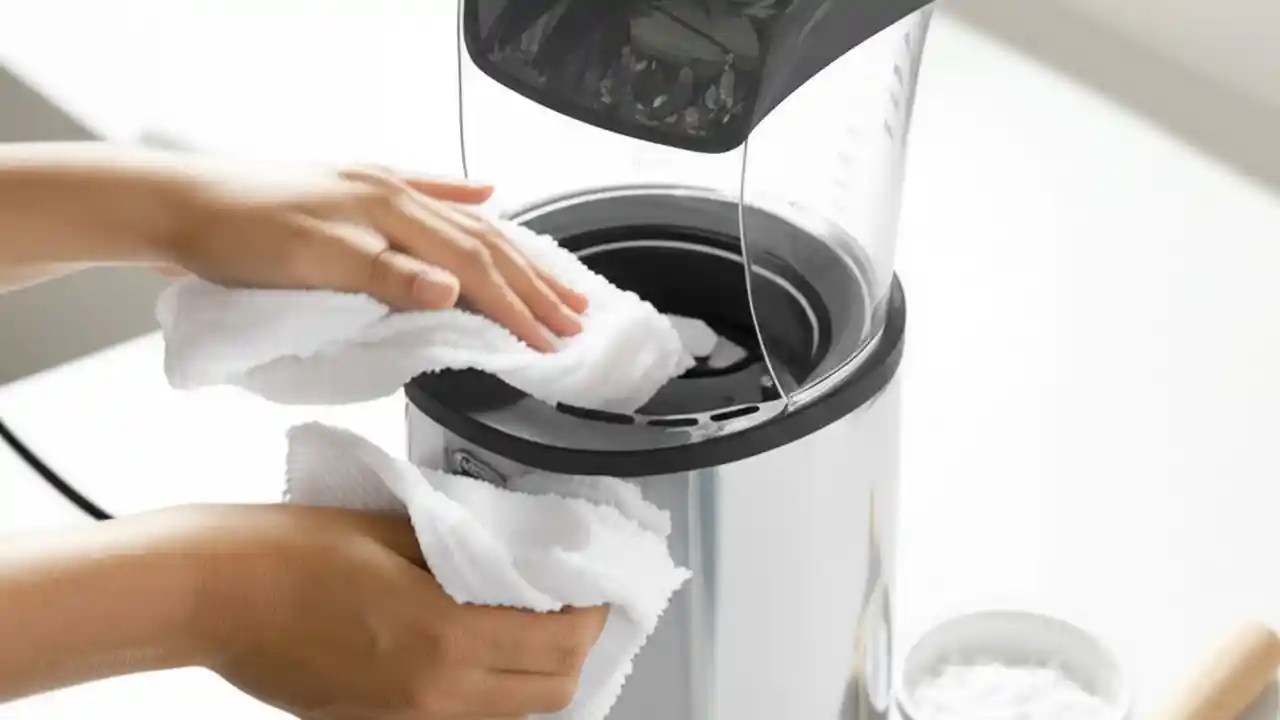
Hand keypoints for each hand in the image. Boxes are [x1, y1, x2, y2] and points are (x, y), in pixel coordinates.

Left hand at [165, 165, 587, 351]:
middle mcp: (394, 194)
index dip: (516, 308)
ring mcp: (380, 188)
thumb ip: (385, 275)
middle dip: (535, 284)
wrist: (178, 203)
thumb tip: (453, 289)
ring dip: (516, 251)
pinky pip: (431, 190)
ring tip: (555, 276)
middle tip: (578, 317)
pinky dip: (465, 195)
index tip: (551, 343)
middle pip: (485, 242)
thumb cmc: (236, 237)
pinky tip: (490, 193)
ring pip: (469, 220)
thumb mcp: (309, 262)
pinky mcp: (361, 189)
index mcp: (389, 212)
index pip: (473, 266)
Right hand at [188, 505, 607, 718]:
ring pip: (509, 714)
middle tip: (571, 605)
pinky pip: (462, 718)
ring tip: (530, 624)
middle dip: (576, 649)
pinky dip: (490, 690)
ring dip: (535, 674)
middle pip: (550, 693)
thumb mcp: (397, 529)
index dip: (592, 613)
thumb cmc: (288, 551)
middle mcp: (436, 692)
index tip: (595, 585)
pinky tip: (477, 647)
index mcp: (446, 637)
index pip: (560, 642)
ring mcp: (405, 717)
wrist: (210, 596)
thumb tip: (517, 556)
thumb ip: (468, 549)